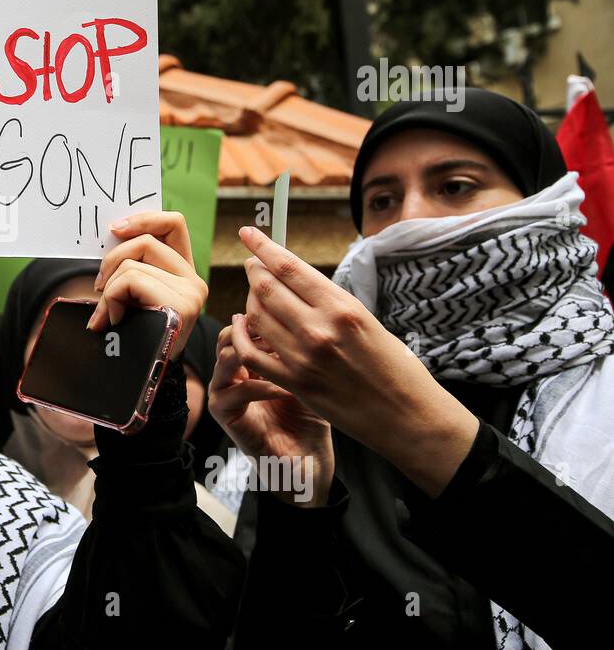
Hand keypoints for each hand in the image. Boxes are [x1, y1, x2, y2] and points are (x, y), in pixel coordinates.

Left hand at [87, 211, 206, 359]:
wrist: (144, 380)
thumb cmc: (135, 336)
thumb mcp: (134, 296)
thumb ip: (133, 267)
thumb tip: (111, 235)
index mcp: (184, 271)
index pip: (174, 223)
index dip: (144, 218)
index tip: (114, 229)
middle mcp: (194, 279)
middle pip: (146, 240)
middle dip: (111, 259)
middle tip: (98, 286)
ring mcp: (190, 292)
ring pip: (132, 265)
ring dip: (108, 290)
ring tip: (106, 315)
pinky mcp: (181, 305)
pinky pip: (131, 281)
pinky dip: (111, 299)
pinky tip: (113, 320)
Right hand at [209, 317, 332, 505]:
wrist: (308, 464)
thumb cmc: (311, 421)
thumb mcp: (308, 377)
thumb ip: (296, 350)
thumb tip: (304, 316)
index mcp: (248, 363)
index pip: (243, 327)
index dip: (263, 319)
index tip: (292, 319)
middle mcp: (232, 375)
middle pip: (227, 336)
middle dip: (255, 332)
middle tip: (285, 335)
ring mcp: (225, 394)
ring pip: (225, 358)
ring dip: (257, 354)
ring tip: (284, 358)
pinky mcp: (225, 417)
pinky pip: (233, 391)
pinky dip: (261, 387)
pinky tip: (285, 390)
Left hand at [231, 226, 477, 496]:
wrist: (407, 415)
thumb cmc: (396, 367)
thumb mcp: (367, 321)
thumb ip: (330, 304)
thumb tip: (297, 284)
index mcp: (342, 307)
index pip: (289, 267)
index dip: (263, 247)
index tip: (248, 233)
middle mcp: (319, 329)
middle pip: (266, 288)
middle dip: (254, 271)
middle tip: (252, 265)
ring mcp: (303, 357)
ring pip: (256, 318)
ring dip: (249, 302)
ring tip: (253, 295)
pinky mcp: (294, 383)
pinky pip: (252, 354)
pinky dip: (243, 336)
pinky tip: (243, 327)